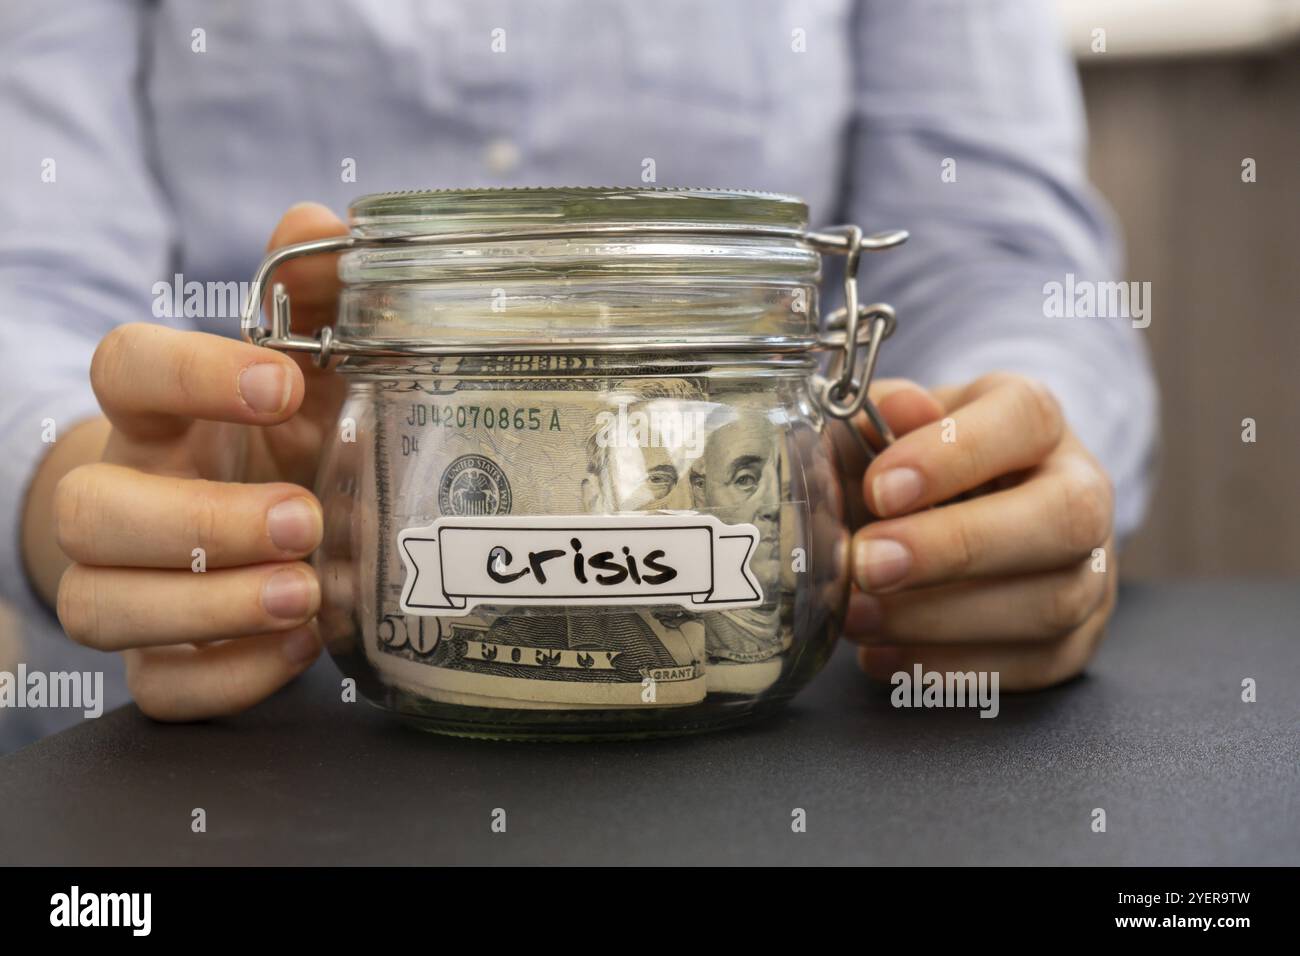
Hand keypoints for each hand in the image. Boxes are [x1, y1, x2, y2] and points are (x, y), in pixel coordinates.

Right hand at [52, 203, 347, 719]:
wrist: (243, 526)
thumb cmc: (274, 438)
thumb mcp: (305, 368)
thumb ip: (317, 298)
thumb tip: (329, 226)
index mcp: (158, 414)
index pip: (123, 369)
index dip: (188, 372)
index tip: (278, 379)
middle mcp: (125, 495)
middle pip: (97, 508)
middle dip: (198, 520)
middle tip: (303, 518)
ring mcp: (129, 582)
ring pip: (105, 606)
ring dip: (208, 605)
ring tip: (308, 592)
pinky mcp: (160, 660)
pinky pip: (159, 689)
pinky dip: (227, 676)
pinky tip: (301, 649)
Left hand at [847, 373, 1116, 689]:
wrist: (975, 509)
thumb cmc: (925, 464)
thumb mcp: (898, 424)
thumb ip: (885, 416)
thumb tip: (898, 409)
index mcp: (1037, 420)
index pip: (1025, 417)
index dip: (953, 454)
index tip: (878, 489)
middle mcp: (1083, 490)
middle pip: (1061, 518)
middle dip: (955, 548)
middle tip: (864, 564)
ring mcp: (1091, 571)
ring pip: (1049, 603)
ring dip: (939, 620)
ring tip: (857, 616)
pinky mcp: (1077, 642)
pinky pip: (1031, 667)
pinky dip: (948, 669)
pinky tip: (881, 657)